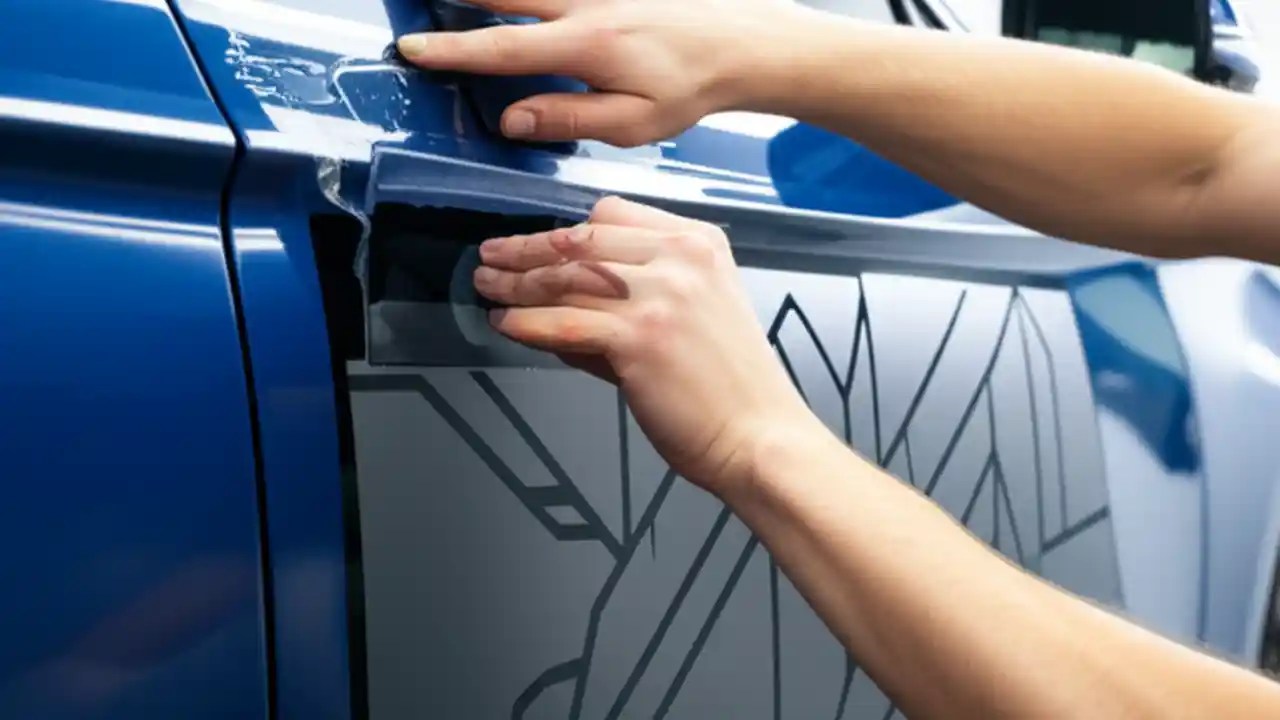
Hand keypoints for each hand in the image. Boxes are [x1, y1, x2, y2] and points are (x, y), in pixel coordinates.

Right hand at [397, 0, 805, 146]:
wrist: (743, 44)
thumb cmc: (692, 86)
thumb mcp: (632, 125)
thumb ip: (567, 119)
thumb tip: (512, 119)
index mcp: (586, 47)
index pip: (501, 47)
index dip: (452, 50)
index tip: (413, 49)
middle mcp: (586, 5)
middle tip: (420, 6)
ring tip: (454, 1)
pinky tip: (513, 4)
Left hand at [473, 197, 814, 494]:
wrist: (761, 437)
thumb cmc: (733, 388)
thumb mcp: (695, 315)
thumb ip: (631, 301)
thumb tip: (565, 302)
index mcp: (699, 244)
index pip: (614, 214)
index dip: (566, 229)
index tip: (536, 243)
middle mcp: (681, 259)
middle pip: (581, 239)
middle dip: (526, 249)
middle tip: (492, 256)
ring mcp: (660, 295)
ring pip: (566, 277)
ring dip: (516, 282)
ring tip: (488, 287)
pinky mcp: (640, 337)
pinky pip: (564, 322)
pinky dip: (527, 322)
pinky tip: (505, 324)